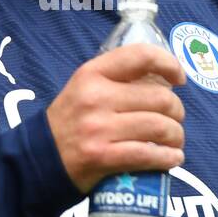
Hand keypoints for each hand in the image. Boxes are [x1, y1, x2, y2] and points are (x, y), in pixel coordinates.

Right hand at [46, 43, 185, 193]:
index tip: (179, 78)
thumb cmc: (69, 122)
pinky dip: (168, 158)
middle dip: (177, 111)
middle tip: (175, 119)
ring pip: (159, 127)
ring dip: (176, 135)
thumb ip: (116, 80)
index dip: (169, 64)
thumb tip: (162, 80)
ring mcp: (99, 128)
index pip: (141, 56)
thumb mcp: (84, 88)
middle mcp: (96, 97)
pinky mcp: (103, 157)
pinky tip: (173, 158)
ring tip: (175, 140)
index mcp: (92, 74)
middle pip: (159, 98)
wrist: (38, 160)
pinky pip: (149, 155)